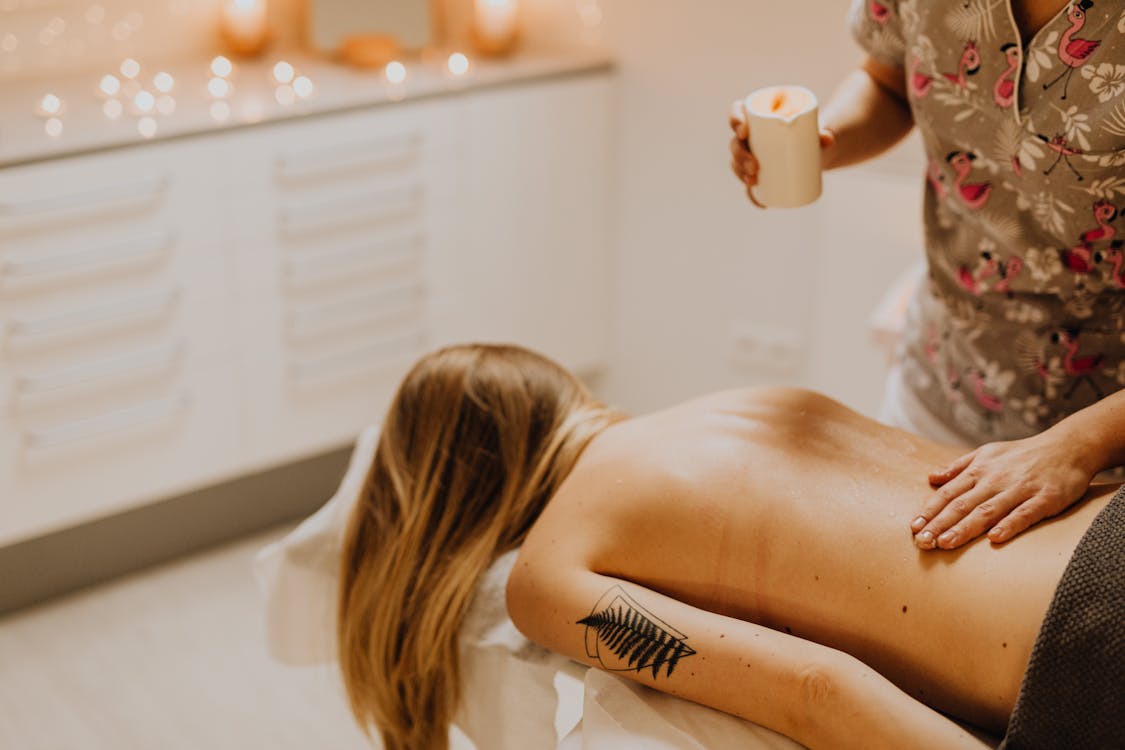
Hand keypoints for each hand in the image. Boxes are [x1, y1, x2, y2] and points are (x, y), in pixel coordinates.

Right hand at [728, 99, 836, 208]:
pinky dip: (753, 195)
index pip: (737, 112)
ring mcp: (750, 154)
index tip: (744, 131)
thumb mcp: (816, 130)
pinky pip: (749, 183)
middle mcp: (748, 135)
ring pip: (737, 162)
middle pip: (735, 143)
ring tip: (753, 181)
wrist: (816, 150)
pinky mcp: (758, 173)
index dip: (734, 119)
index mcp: (755, 115)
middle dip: (740, 156)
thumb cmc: (811, 133)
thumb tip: (828, 140)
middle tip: (755, 166)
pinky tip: (759, 202)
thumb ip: (823, 133)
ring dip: (740, 173)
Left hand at [911, 430, 1098, 549]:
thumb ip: (958, 467)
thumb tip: (931, 478)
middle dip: (940, 524)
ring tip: (945, 543)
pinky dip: (1009, 524)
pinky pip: (1025, 513)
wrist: (1068, 446)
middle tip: (922, 542)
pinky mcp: (1045, 498)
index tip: (914, 527)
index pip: (949, 494)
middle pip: (963, 504)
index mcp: (980, 470)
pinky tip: (994, 538)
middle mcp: (995, 479)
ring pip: (988, 511)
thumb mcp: (987, 453)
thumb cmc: (1023, 454)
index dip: (930, 510)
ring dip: (965, 528)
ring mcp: (1020, 488)